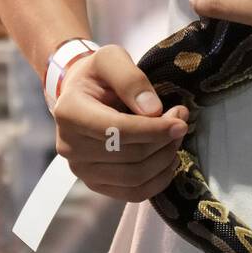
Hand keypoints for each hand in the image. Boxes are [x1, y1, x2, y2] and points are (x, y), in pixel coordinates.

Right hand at [54, 45, 189, 200]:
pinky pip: (133, 193)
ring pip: (134, 177)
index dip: (152, 129)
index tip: (180, 121)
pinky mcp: (95, 183)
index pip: (115, 130)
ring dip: (165, 159)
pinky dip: (158, 180)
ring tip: (176, 137)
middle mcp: (70, 146)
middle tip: (181, 121)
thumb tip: (153, 110)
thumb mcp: (111, 59)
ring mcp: (81, 169)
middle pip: (129, 156)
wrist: (81, 94)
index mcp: (70, 112)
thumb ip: (131, 79)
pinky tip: (169, 159)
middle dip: (164, 140)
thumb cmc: (98, 75)